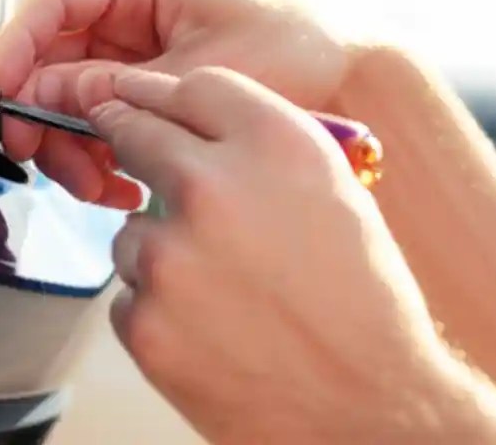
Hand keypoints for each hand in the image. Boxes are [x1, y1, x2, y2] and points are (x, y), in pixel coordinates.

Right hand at [0, 0, 349, 207]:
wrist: (347, 75)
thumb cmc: (295, 41)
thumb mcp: (202, 70)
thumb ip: (120, 87)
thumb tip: (52, 99)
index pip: (49, 5)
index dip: (15, 47)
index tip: (0, 91)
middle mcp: (124, 14)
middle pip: (48, 64)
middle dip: (44, 118)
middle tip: (45, 159)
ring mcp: (130, 56)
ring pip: (67, 104)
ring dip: (73, 150)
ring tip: (103, 188)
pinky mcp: (143, 94)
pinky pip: (100, 126)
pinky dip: (101, 160)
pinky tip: (124, 186)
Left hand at [78, 66, 495, 443]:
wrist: (370, 409)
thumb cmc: (363, 304)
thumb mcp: (335, 194)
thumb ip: (264, 145)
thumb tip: (189, 121)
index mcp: (276, 145)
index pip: (193, 86)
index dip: (161, 91)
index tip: (136, 95)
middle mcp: (213, 186)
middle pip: (136, 133)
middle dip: (129, 137)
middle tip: (125, 145)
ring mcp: (169, 256)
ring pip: (130, 229)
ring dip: (159, 249)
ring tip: (224, 290)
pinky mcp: (144, 318)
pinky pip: (130, 295)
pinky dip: (158, 310)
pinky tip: (211, 328)